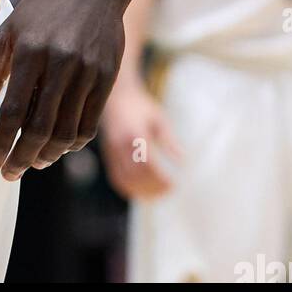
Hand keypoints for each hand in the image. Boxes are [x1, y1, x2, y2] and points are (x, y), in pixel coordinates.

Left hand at [0, 0, 125, 179]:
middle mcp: (59, 62)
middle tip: (8, 173)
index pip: (12, 111)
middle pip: (39, 127)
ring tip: (32, 162)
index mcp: (29, 50)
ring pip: (66, 131)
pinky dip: (71, 143)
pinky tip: (57, 147)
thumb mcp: (6, 34)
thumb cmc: (41, 10)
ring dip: (46, 155)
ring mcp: (87, 71)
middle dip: (20, 158)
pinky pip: (89, 124)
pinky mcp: (107, 77)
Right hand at [99, 82, 181, 199]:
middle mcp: (120, 144)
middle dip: (153, 188)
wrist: (116, 96)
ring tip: (158, 195)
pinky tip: (141, 191)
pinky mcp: (108, 155)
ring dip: (141, 192)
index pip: (147, 164)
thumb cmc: (140, 106)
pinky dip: (128, 189)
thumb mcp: (158, 118)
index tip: (174, 184)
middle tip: (169, 191)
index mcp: (135, 134)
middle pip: (135, 176)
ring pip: (124, 180)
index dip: (160, 179)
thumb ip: (170, 140)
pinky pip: (116, 178)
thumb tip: (183, 161)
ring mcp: (112, 151)